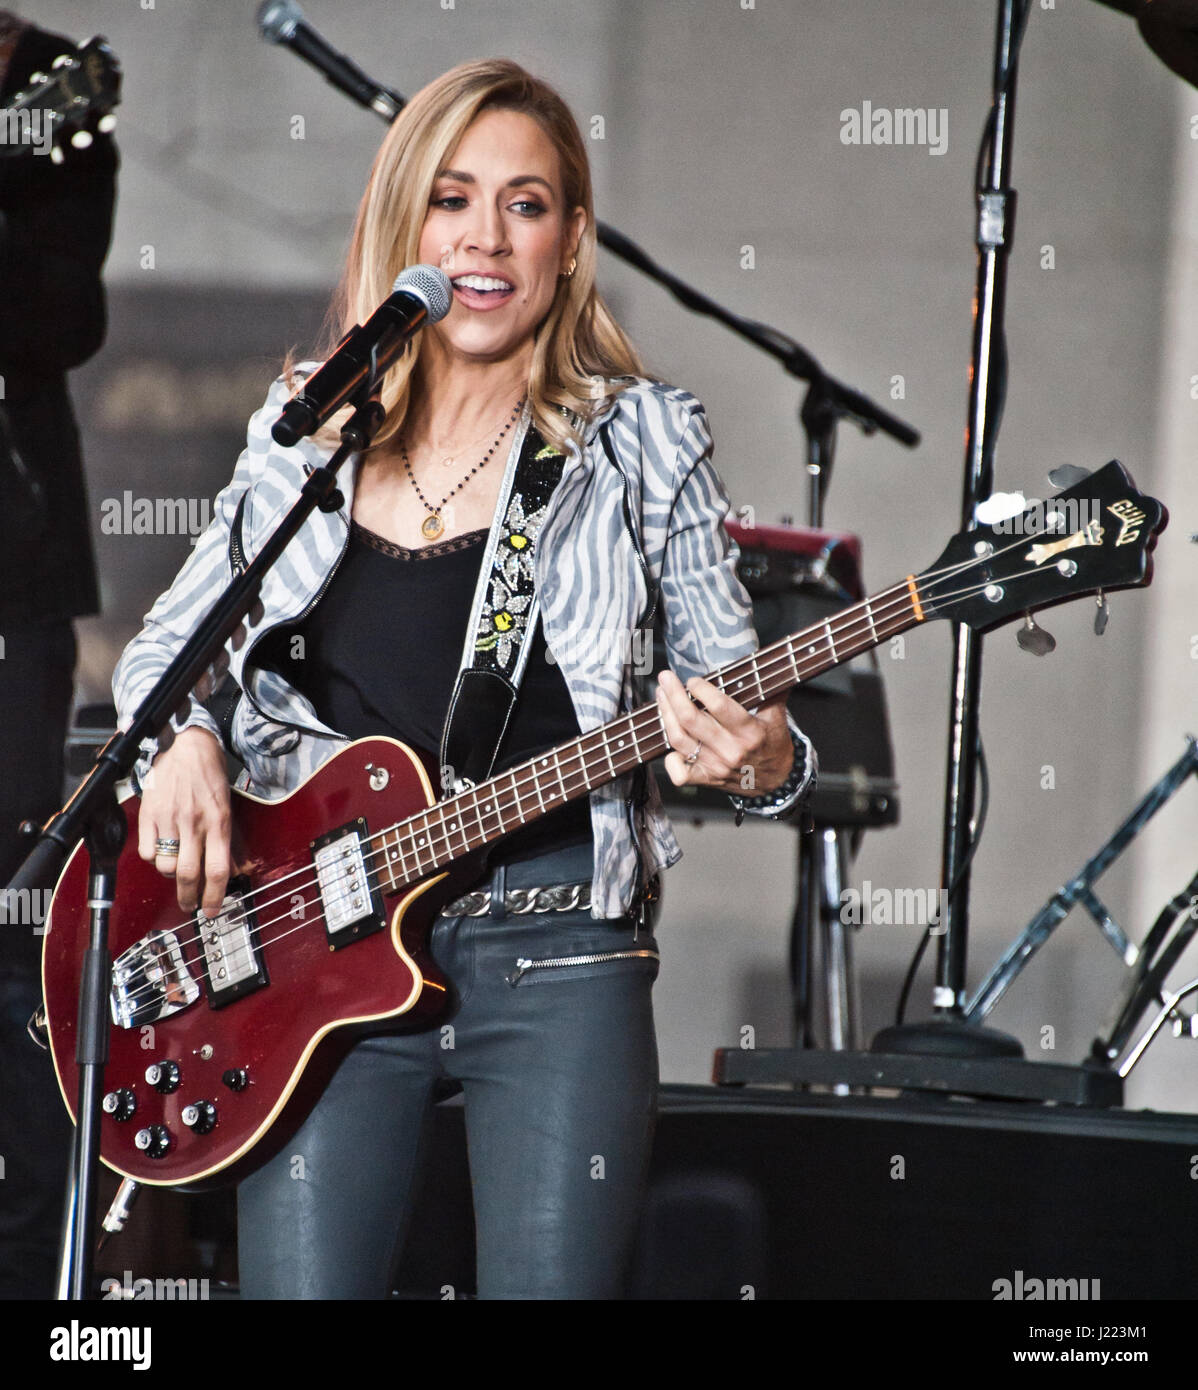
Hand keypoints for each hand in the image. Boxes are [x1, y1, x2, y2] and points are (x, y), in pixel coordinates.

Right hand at [137, 726, 232, 915]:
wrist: (186, 745)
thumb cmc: (210, 775)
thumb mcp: (228, 806)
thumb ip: (229, 840)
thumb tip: (234, 870)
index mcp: (218, 822)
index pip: (218, 869)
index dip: (215, 895)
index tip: (212, 910)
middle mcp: (194, 823)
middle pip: (189, 874)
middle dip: (189, 898)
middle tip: (190, 906)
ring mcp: (169, 819)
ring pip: (166, 866)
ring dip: (172, 876)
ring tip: (177, 869)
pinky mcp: (149, 814)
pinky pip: (148, 852)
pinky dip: (155, 859)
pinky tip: (162, 851)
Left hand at [654, 669, 793, 795]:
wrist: (776, 781)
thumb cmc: (773, 743)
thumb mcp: (777, 715)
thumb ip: (771, 690)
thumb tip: (768, 663)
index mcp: (749, 731)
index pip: (719, 706)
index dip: (701, 689)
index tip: (693, 680)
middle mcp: (730, 750)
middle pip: (691, 720)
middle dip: (674, 695)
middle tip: (665, 678)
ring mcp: (716, 766)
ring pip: (680, 739)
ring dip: (666, 715)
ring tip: (661, 696)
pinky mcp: (707, 779)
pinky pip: (681, 774)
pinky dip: (670, 760)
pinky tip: (670, 740)